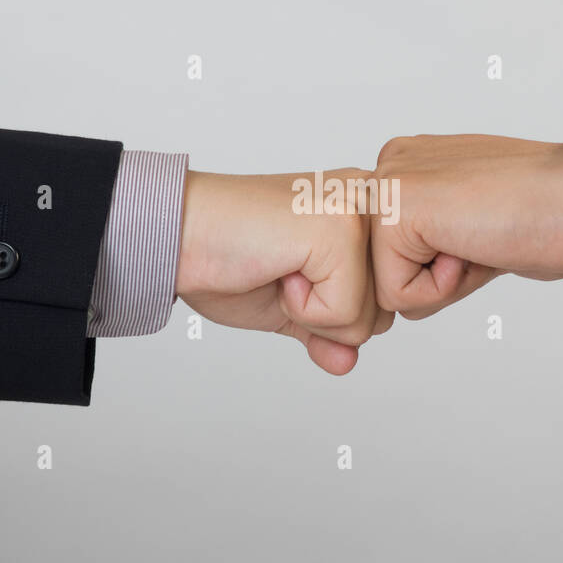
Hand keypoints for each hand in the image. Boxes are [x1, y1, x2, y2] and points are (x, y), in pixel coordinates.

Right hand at [176, 170, 392, 374]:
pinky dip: (303, 310)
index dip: (332, 312)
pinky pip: (346, 313)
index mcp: (363, 212)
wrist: (177, 234)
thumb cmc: (224, 256)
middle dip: (326, 317)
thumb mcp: (288, 305)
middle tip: (281, 272)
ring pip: (370, 318)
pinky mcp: (341, 230)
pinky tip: (277, 269)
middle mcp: (369, 200)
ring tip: (279, 268)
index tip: (288, 272)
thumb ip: (327, 331)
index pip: (385, 301)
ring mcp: (359, 212)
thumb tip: (347, 362)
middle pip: (384, 313)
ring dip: (313, 313)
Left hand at [370, 135, 562, 318]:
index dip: (442, 269)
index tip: (484, 231)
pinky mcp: (396, 209)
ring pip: (388, 287)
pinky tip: (476, 245)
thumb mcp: (469, 225)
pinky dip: (445, 289)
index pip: (393, 257)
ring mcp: (389, 184)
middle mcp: (390, 165)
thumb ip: (430, 242)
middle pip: (386, 272)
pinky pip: (398, 294)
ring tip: (482, 238)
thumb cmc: (544, 212)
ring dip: (443, 283)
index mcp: (407, 165)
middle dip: (437, 278)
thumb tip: (398, 283)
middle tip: (485, 237)